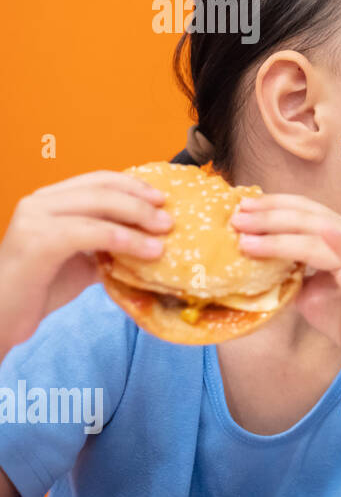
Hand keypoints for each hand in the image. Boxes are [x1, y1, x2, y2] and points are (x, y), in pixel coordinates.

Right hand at [0, 170, 171, 351]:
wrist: (3, 316)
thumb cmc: (41, 286)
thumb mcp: (84, 259)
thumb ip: (110, 244)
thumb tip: (154, 241)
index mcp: (51, 200)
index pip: (99, 179)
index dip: (134, 185)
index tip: (163, 199)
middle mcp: (40, 201)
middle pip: (102, 188)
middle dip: (141, 201)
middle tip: (169, 220)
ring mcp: (35, 218)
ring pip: (98, 204)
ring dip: (138, 218)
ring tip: (164, 236)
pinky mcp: (37, 241)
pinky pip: (88, 232)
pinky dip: (123, 238)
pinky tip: (146, 251)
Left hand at [231, 193, 340, 379]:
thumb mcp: (309, 292)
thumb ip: (289, 274)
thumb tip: (252, 265)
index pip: (305, 210)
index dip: (272, 205)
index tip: (240, 208)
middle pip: (308, 215)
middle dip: (268, 214)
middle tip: (236, 217)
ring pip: (318, 233)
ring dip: (279, 232)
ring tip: (245, 237)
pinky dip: (336, 242)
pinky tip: (321, 232)